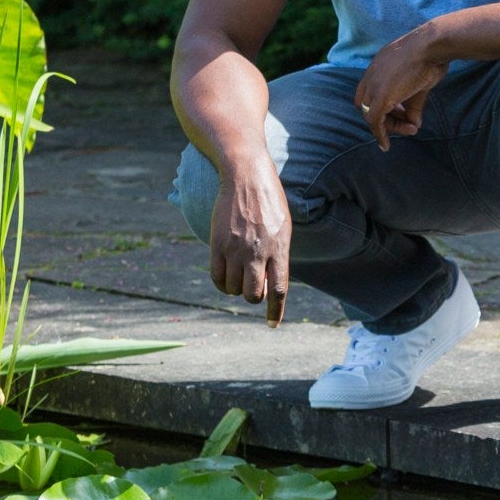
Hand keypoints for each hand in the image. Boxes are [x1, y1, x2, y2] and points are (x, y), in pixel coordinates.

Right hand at [210, 159, 292, 324]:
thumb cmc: (269, 201)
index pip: (279, 290)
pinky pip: (216, 277)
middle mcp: (257, 252)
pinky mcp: (217, 244)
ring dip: (236, 288)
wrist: (245, 175)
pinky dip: (221, 283)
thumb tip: (271, 283)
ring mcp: (235, 249)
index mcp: (279, 248)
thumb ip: (278, 256)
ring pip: (232, 289)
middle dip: (253, 296)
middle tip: (252, 286)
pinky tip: (225, 276)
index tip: (272, 324)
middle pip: (253, 294)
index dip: (275, 311)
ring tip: (239, 274)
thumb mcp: (283, 228)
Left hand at [351, 25, 449, 149]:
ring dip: (389, 127)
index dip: (380, 105)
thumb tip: (413, 123)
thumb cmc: (431, 57)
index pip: (369, 92)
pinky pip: (375, 122)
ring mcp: (374, 86)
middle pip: (366, 105)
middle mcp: (371, 75)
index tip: (399, 113)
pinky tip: (386, 144)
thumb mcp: (420, 82)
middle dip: (385, 118)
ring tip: (411, 129)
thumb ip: (413, 104)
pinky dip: (380, 135)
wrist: (433, 45)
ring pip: (371, 116)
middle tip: (406, 124)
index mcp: (379, 65)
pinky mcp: (381, 97)